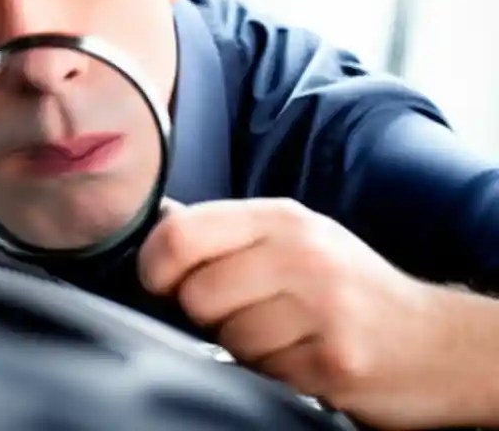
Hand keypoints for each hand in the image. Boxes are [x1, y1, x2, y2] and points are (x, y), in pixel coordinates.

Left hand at [137, 197, 457, 429]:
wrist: (436, 342)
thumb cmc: (346, 288)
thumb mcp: (290, 238)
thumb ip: (223, 231)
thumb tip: (157, 219)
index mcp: (280, 218)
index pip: (180, 234)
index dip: (154, 267)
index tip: (163, 284)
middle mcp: (302, 254)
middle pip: (196, 294)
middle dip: (205, 315)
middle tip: (240, 314)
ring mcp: (324, 307)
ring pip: (228, 339)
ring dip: (243, 347)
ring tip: (282, 335)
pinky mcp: (335, 360)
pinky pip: (263, 373)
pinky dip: (274, 372)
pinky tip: (303, 356)